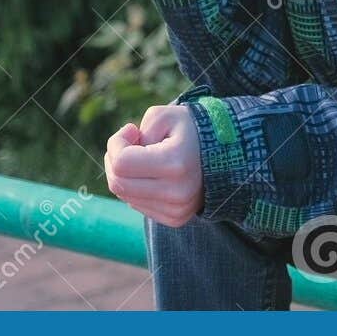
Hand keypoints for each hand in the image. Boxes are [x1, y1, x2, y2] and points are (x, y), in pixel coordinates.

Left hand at [103, 103, 204, 226]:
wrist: (222, 153)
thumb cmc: (188, 129)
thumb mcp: (163, 116)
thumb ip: (136, 132)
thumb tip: (119, 158)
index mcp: (175, 164)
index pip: (122, 163)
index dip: (116, 143)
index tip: (131, 130)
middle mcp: (177, 193)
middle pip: (118, 183)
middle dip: (114, 159)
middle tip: (130, 142)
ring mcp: (177, 210)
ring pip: (125, 196)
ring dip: (125, 174)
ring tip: (144, 156)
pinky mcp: (175, 219)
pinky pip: (137, 205)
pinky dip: (137, 187)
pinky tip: (152, 173)